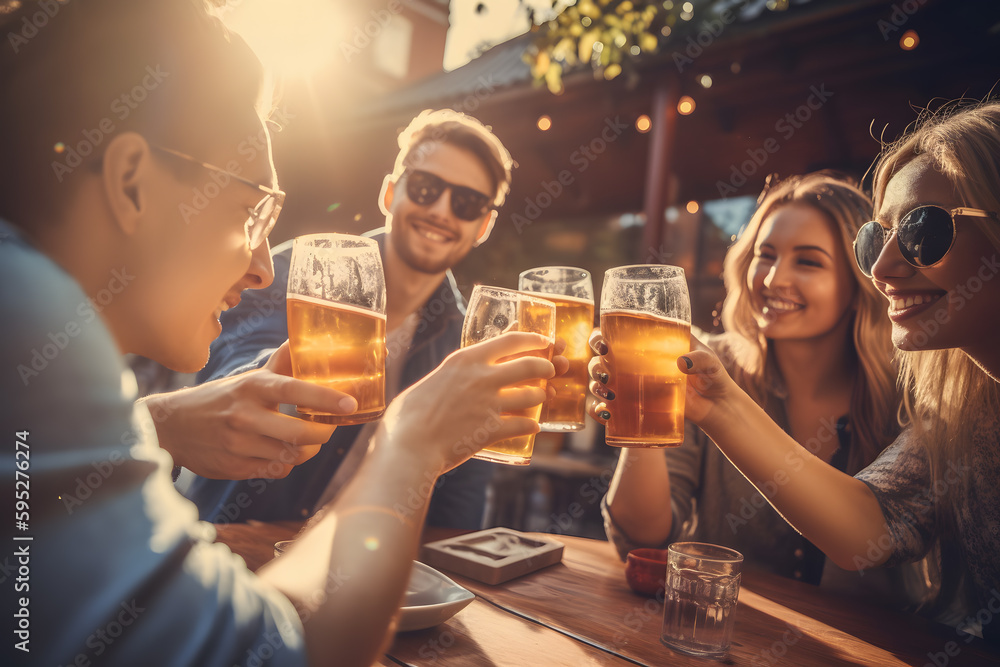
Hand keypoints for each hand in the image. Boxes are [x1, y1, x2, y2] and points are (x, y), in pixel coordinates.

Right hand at [143, 341, 357, 479]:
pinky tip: (285, 452)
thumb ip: (282, 363)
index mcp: (253, 387)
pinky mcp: (236, 468)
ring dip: (309, 450)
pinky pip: (277, 470)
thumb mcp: (249, 378)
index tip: (350, 404)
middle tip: (330, 427)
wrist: (173, 427)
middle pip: (300, 433)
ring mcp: (239, 444)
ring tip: (310, 440)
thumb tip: (306, 339)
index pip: (294, 390)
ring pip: (292, 456)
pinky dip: (288, 463)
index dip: (325, 398)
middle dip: (323, 433)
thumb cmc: (221, 398)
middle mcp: (245, 416)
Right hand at [377, 331, 557, 474]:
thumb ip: (454, 375)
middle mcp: (483, 377)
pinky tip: (534, 426)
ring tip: (544, 396)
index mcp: (466, 359)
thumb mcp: (434, 380)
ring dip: (542, 396)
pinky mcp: (493, 430)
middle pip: (530, 366)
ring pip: (532, 395)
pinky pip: (524, 425)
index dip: (533, 339)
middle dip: (546, 367)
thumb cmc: (408, 415)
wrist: (408, 445)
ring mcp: (490, 404)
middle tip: (551, 370)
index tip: (544, 341)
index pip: (510, 340)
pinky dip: (532, 425)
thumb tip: (459, 376)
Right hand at [586, 329, 737, 428]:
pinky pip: (610, 408)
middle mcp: (634, 362)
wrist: (716, 407)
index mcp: (647, 342)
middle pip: (601, 358)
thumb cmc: (712, 376)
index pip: (614, 333)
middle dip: (594, 365)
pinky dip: (600, 411)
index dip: (599, 336)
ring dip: (596, 387)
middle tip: (605, 373)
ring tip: (608, 396)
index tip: (603, 345)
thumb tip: (682, 363)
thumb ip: (700, 358)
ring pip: (601, 382)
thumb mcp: (709, 362)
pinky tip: (604, 415)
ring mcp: (633, 385)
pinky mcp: (637, 406)